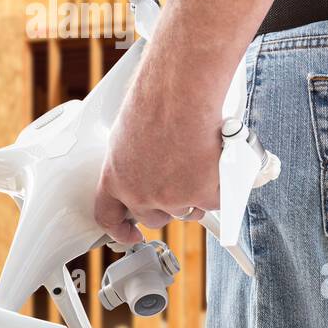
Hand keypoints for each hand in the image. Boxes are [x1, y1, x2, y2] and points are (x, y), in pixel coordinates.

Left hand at [93, 65, 222, 244]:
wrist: (181, 93)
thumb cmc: (155, 101)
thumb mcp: (128, 135)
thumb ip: (133, 161)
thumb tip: (144, 166)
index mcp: (116, 178)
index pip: (108, 217)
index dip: (120, 231)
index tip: (131, 234)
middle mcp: (140, 194)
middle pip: (154, 217)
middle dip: (166, 205)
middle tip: (179, 181)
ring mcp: (172, 199)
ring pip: (186, 210)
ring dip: (194, 194)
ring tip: (198, 161)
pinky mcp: (202, 196)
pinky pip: (214, 201)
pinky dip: (219, 185)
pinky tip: (215, 161)